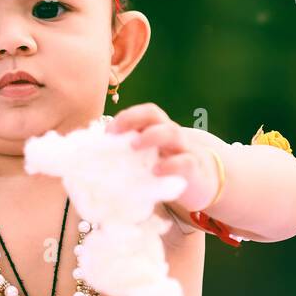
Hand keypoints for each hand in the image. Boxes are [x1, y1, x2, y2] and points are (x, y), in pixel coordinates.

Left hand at [105, 102, 220, 211]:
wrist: (202, 183)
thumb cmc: (166, 168)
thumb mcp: (147, 159)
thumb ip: (127, 155)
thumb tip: (94, 158)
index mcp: (157, 129)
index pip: (143, 113)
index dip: (125, 116)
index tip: (107, 131)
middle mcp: (170, 133)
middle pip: (155, 115)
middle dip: (132, 118)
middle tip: (114, 133)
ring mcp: (183, 148)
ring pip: (172, 132)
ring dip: (151, 135)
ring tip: (134, 145)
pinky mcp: (193, 168)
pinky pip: (185, 161)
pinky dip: (170, 164)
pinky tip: (156, 171)